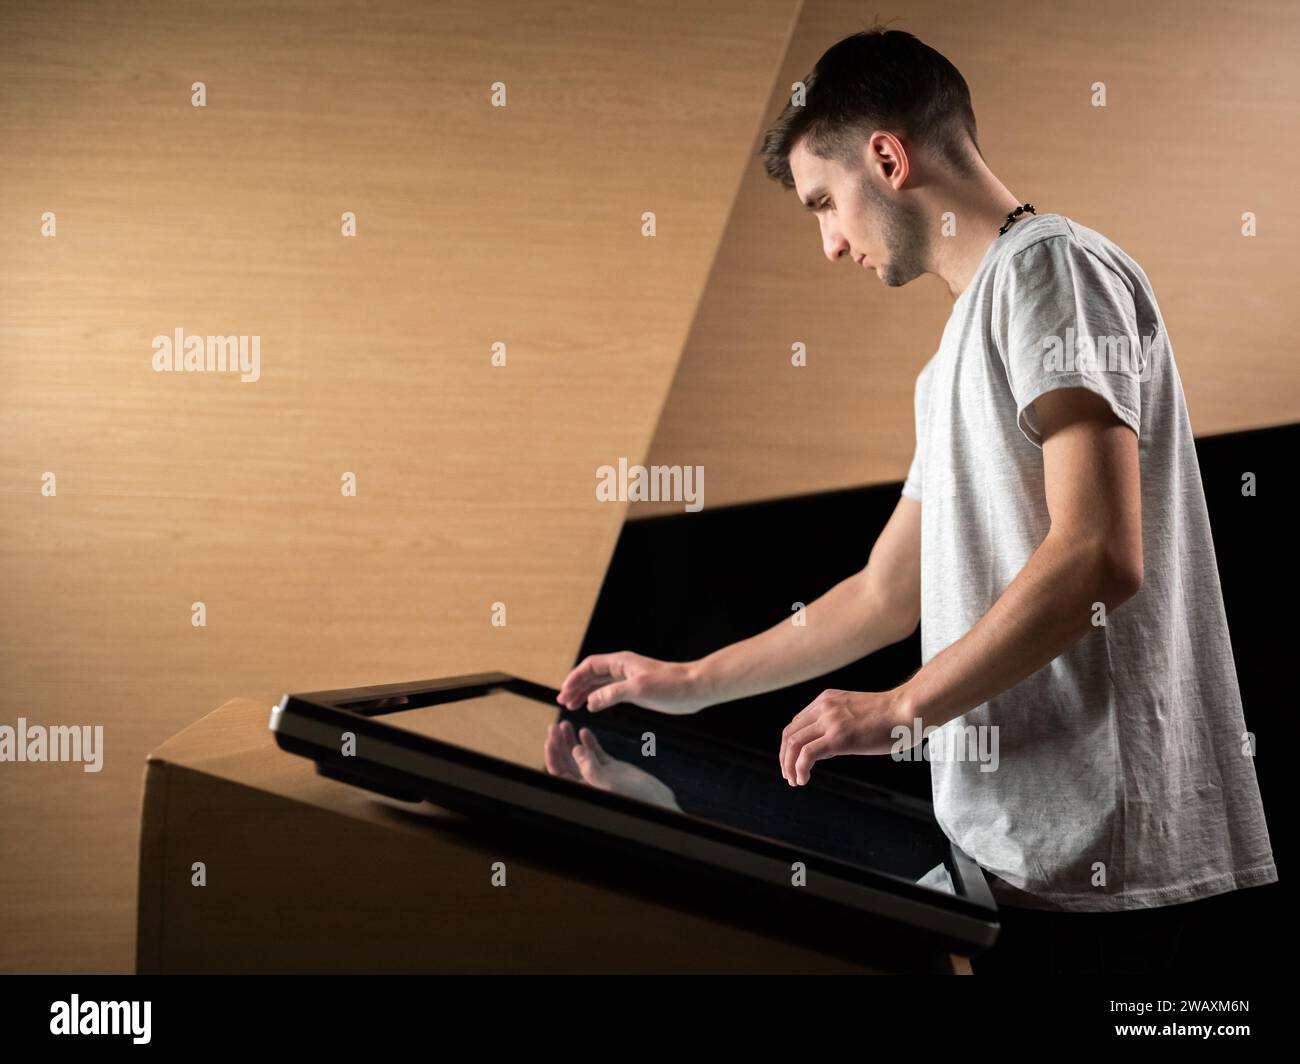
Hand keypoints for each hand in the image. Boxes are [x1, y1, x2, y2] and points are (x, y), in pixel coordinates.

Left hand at [543, 720, 680, 810]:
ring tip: (566, 724)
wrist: (658, 802)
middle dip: (559, 743)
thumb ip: (590, 767)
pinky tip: (584, 731)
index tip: (550, 737)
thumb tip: (575, 750)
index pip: (559, 771)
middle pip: (566, 761)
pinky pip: (596, 753)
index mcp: (582, 789)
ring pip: (579, 755)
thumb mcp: (610, 783)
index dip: (552, 754)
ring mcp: (599, 775)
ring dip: (571, 740)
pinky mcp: (611, 769)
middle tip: (556, 725)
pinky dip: (589, 742)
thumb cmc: (635, 798)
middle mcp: (587, 783)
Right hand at [555, 651, 709, 714]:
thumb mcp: (639, 689)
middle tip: (563, 701)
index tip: (564, 692)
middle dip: (576, 686)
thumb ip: (612, 694)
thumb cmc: (672, 685)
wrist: (695, 688)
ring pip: (600, 683)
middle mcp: (623, 668)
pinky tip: (593, 707)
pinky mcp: (637, 691)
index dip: (575, 678)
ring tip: (572, 705)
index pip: (590, 666)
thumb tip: (590, 702)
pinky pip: (610, 692)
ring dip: (585, 692)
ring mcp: (629, 679)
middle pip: (592, 674)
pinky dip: (598, 698)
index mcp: (622, 662)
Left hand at [779, 687, 912, 785]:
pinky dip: (799, 768)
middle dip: (785, 757)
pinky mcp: (838, 737)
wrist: (908, 710)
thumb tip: (826, 749)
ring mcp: (829, 721)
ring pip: (793, 744)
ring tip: (794, 781)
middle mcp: (823, 707)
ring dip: (789, 765)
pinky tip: (803, 780)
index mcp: (826, 700)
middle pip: (790, 733)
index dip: (790, 745)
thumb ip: (838, 726)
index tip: (794, 762)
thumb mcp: (856, 714)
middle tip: (789, 776)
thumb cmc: (891, 716)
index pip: (796, 724)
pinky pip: (806, 754)